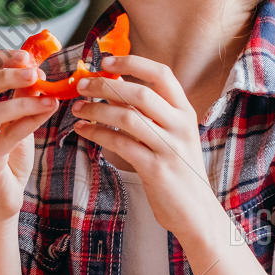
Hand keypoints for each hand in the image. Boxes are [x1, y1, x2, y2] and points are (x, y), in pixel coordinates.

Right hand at [0, 47, 59, 222]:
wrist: (1, 200)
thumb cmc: (7, 157)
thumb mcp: (16, 121)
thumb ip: (23, 96)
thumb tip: (38, 68)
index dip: (0, 58)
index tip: (27, 54)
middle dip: (6, 74)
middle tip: (35, 71)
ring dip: (22, 101)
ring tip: (49, 96)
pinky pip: (5, 138)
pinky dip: (28, 122)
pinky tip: (47, 112)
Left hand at [69, 55, 214, 241]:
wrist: (197, 212)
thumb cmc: (178, 170)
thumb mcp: (173, 135)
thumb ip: (152, 113)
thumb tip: (113, 88)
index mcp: (185, 112)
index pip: (162, 74)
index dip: (132, 63)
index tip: (105, 62)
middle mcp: (180, 126)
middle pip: (140, 93)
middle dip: (106, 86)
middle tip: (82, 85)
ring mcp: (169, 147)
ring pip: (127, 117)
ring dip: (96, 110)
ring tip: (77, 109)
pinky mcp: (156, 169)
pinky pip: (120, 144)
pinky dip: (97, 134)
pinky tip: (82, 131)